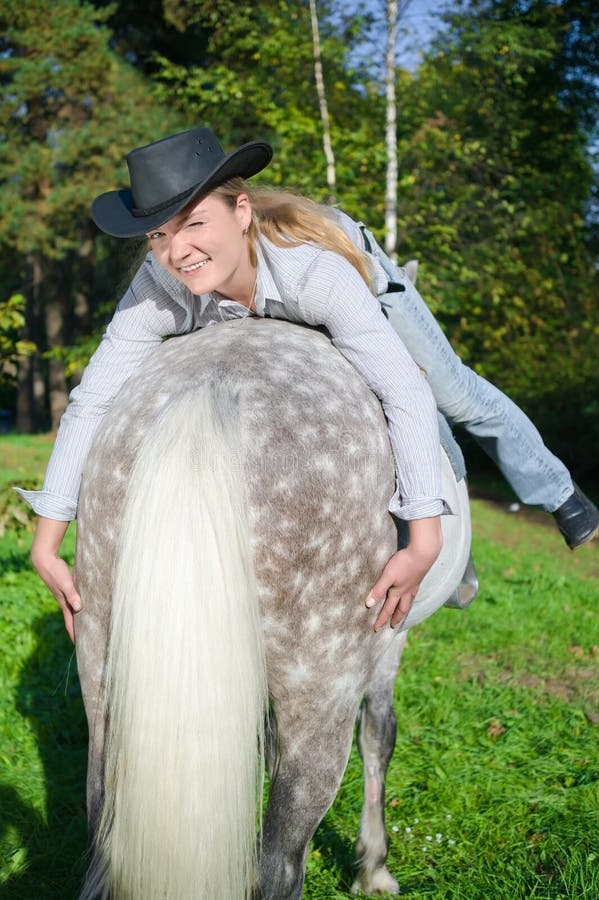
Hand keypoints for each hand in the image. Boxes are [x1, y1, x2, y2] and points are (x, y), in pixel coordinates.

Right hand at [31, 518, 80, 642]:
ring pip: (75, 610)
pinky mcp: (68, 587)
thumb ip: (72, 595)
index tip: (80, 646)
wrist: (45, 559)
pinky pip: (76, 600)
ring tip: (89, 625)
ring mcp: (66, 595)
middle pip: (73, 619)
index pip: (70, 623)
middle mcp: (65, 602)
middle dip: (79, 630)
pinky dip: (80, 605)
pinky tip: (87, 605)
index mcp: (64, 604)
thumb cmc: (55, 571)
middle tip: (88, 639)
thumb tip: (79, 609)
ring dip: (80, 618)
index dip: (75, 635)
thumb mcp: (66, 583)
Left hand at [365, 517, 441, 630]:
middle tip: (393, 626)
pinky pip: (414, 591)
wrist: (424, 552)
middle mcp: (407, 591)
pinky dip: (411, 596)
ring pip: (409, 600)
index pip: (388, 609)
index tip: (376, 629)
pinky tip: (411, 592)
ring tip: (403, 612)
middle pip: (401, 608)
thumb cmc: (404, 563)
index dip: (382, 619)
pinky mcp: (418, 576)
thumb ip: (379, 590)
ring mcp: (414, 584)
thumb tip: (369, 604)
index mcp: (398, 592)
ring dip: (405, 608)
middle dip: (396, 618)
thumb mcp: (388, 576)